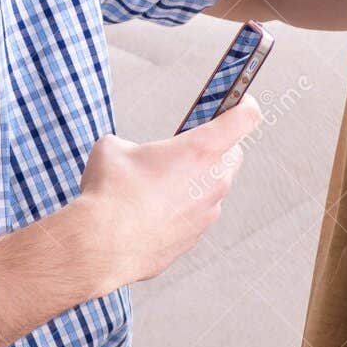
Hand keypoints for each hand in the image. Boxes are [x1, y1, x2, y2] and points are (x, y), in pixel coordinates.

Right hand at [63, 95, 262, 298]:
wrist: (102, 245)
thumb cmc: (111, 193)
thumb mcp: (113, 148)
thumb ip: (132, 144)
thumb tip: (127, 153)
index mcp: (200, 150)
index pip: (244, 118)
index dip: (243, 104)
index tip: (238, 101)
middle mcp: (212, 181)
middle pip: (233, 155)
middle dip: (216, 148)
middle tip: (187, 147)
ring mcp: (207, 213)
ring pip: (214, 188)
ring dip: (196, 182)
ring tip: (160, 184)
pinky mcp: (194, 238)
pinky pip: (196, 216)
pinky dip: (182, 210)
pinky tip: (152, 211)